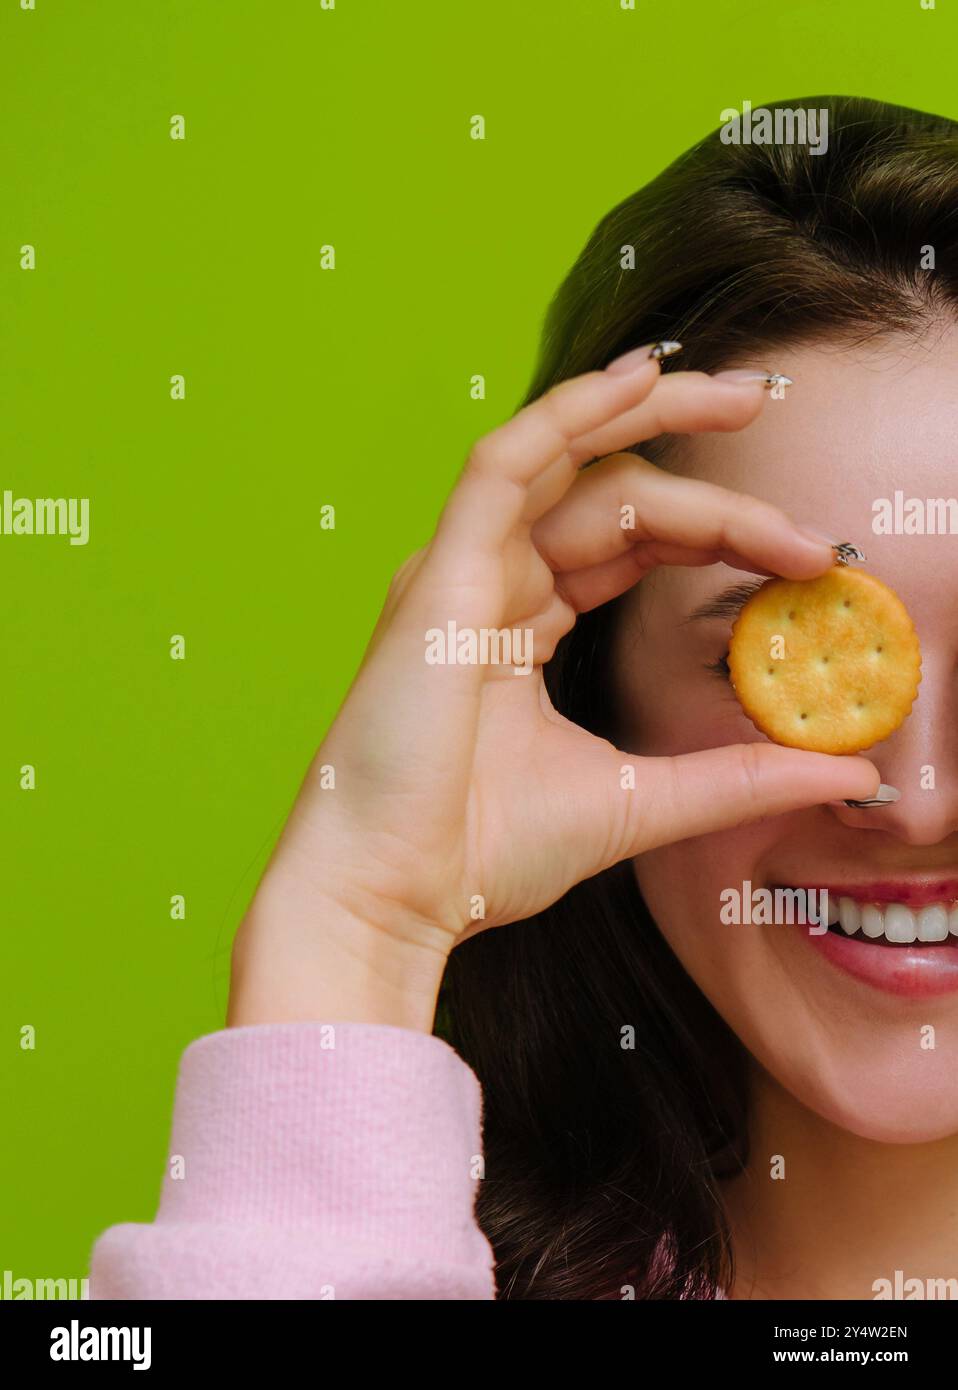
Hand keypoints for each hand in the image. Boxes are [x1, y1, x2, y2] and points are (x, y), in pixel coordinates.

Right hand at [227, 349, 880, 1030]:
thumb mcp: (641, 802)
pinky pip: (503, 464)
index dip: (720, 534)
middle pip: (610, 496)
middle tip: (795, 475)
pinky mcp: (439, 574)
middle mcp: (489, 584)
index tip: (809, 556)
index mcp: (520, 625)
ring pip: (570, 468)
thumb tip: (849, 776)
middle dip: (711, 477)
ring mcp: (459, 572)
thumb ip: (740, 777)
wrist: (394, 895)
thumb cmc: (481, 853)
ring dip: (657, 420)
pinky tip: (642, 380)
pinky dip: (569, 415)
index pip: (629, 545)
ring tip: (748, 396)